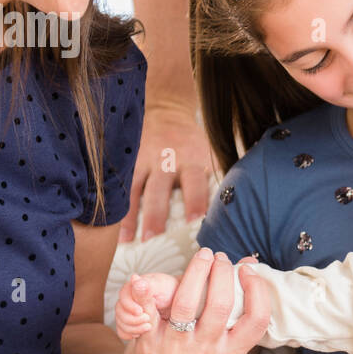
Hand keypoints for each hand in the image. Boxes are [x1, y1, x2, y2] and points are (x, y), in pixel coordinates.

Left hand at [115, 249, 270, 353]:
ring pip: (187, 303)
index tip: (248, 271)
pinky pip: (148, 313)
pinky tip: (143, 278)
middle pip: (220, 305)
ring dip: (196, 271)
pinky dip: (144, 293)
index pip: (256, 321)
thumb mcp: (221, 349)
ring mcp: (177, 350)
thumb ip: (237, 312)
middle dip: (222, 272)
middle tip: (219, 257)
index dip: (257, 290)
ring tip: (202, 257)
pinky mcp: (150, 345)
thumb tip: (250, 264)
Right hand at [115, 272, 179, 340]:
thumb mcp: (160, 288)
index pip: (123, 296)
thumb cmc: (171, 290)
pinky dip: (128, 334)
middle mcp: (129, 299)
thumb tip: (134, 278)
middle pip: (120, 311)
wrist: (181, 302)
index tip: (140, 311)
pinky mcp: (132, 322)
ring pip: (120, 321)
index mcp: (133, 287)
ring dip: (131, 327)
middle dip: (131, 318)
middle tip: (148, 321)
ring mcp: (129, 311)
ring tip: (148, 327)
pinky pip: (122, 330)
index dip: (129, 305)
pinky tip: (139, 334)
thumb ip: (146, 286)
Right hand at [122, 102, 215, 242]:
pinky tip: (114, 229)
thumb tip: (238, 206)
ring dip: (132, 216)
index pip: (195, 182)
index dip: (195, 200)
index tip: (197, 220)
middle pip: (161, 189)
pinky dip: (119, 209)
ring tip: (128, 240)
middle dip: (157, 214)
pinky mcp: (130, 164)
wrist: (167, 112)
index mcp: (193, 159)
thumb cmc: (195, 143)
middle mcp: (167, 161)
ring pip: (136, 191)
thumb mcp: (210, 152)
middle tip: (155, 238)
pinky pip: (123, 188)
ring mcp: (146, 162)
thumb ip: (220, 176)